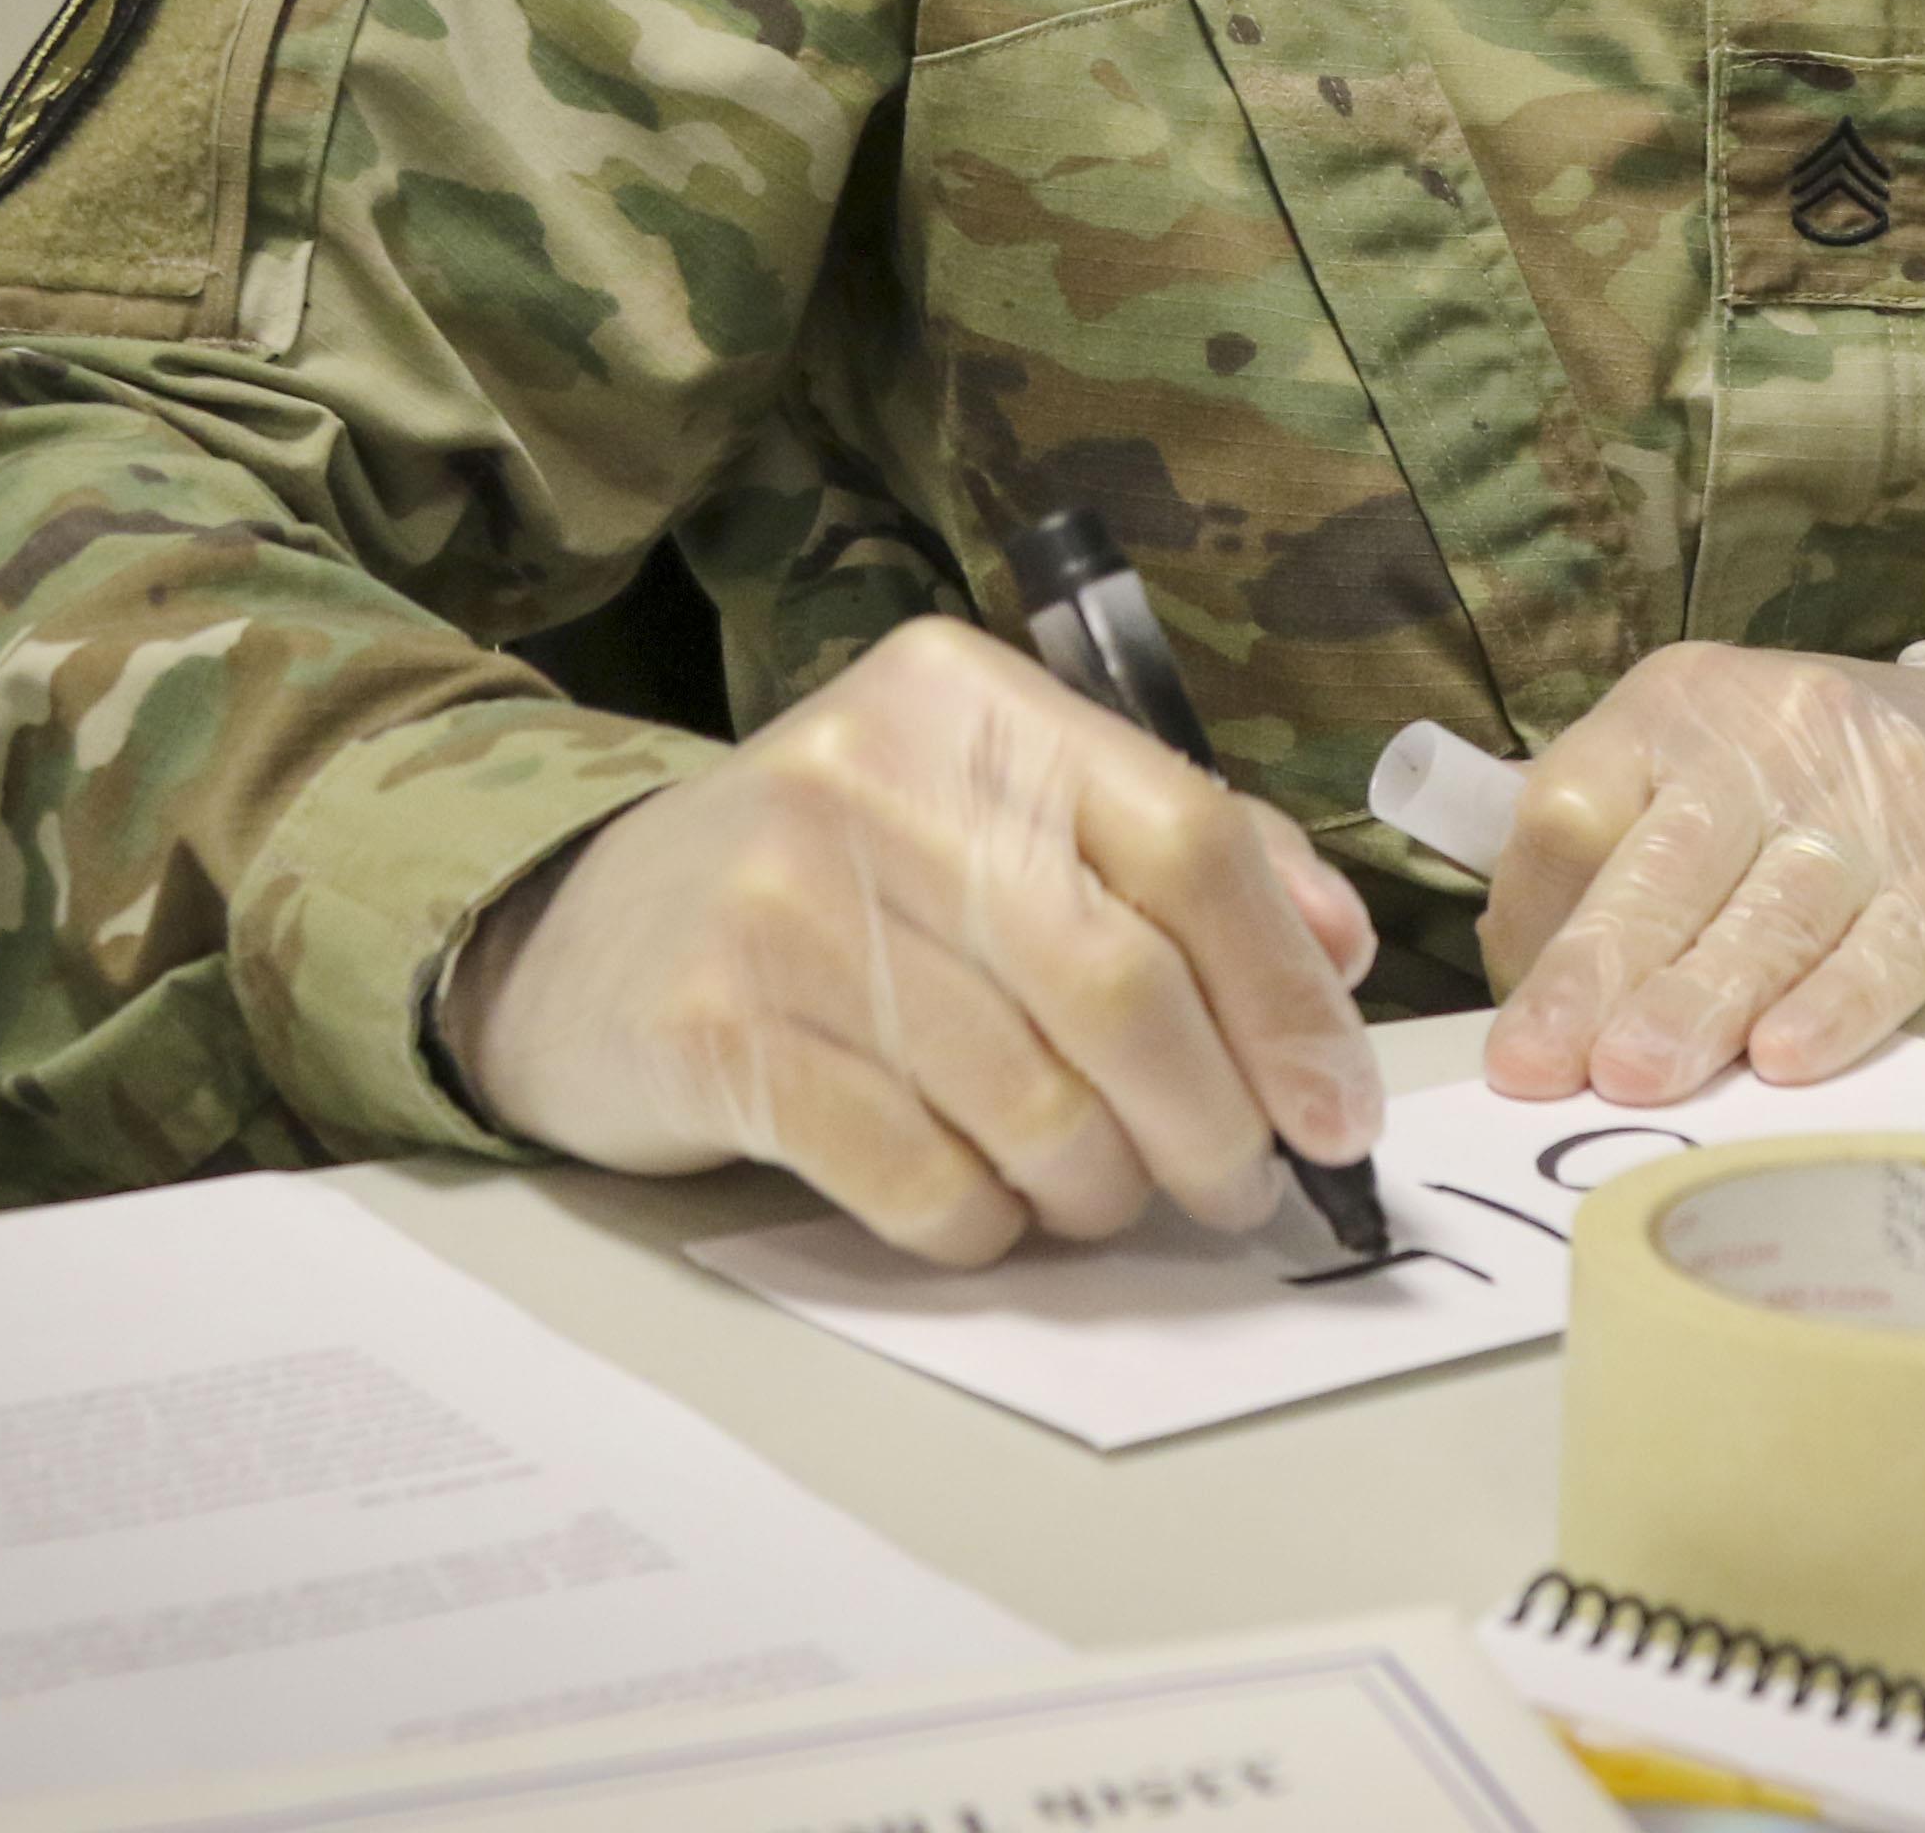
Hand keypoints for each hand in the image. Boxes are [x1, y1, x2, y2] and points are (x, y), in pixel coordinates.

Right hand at [437, 617, 1380, 1265]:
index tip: (1339, 1108)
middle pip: (1122, 984)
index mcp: (973, 700)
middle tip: (1243, 1187)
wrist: (584, 934)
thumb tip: (1340, 949)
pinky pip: (919, 1176)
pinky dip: (986, 1222)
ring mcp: (784, 902)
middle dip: (1215, 1121)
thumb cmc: (846, 883)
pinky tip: (989, 1209)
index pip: (1189, 838)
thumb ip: (1177, 853)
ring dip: (1103, 1187)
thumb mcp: (997, 813)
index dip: (1287, 994)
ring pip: (1031, 1101)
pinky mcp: (717, 1030)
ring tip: (1106, 1197)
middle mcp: (877, 776)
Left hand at [1479, 646, 1924, 1104]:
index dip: (1532, 919)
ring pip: (1769, 911)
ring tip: (1634, 1078)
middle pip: (1664, 862)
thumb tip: (1528, 988)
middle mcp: (1765, 738)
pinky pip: (1888, 945)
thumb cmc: (1814, 785)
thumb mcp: (1699, 774)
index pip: (1569, 808)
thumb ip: (1608, 860)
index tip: (1524, 1024)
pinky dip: (1834, 1005)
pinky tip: (1784, 1059)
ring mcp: (1869, 801)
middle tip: (1537, 1067)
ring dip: (1698, 1002)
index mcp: (1673, 706)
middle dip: (1592, 972)